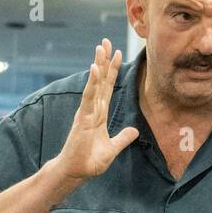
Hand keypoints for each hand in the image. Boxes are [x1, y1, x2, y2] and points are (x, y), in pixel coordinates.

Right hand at [52, 38, 138, 185]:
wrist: (77, 172)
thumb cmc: (90, 161)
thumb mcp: (112, 149)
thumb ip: (123, 138)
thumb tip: (135, 131)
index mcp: (99, 114)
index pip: (107, 88)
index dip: (112, 71)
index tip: (117, 54)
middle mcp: (92, 109)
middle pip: (100, 81)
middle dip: (104, 61)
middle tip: (107, 41)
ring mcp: (87, 112)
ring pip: (94, 84)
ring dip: (98, 65)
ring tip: (101, 47)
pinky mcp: (82, 118)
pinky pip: (88, 97)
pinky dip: (92, 83)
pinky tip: (95, 69)